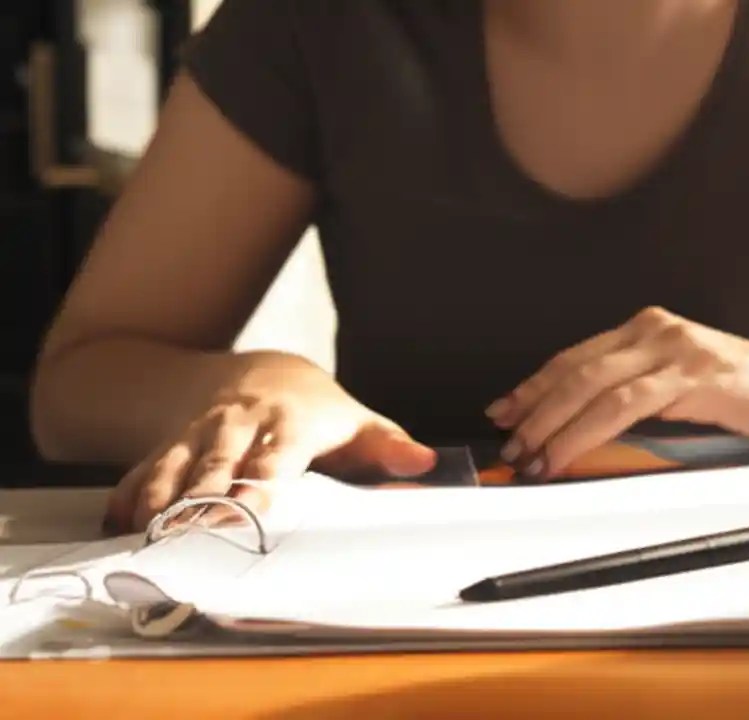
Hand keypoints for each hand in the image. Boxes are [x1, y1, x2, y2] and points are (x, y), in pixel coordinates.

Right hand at [105, 356, 435, 533]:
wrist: (258, 371)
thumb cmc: (314, 410)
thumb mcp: (355, 421)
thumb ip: (388, 445)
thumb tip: (426, 461)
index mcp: (287, 423)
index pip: (274, 456)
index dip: (259, 483)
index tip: (248, 511)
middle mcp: (237, 426)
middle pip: (216, 463)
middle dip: (201, 498)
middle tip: (190, 534)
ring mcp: (197, 435)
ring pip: (173, 465)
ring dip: (160, 500)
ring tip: (149, 536)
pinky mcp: (168, 445)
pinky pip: (142, 470)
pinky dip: (128, 496)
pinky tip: (117, 526)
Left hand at [485, 307, 748, 477]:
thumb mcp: (688, 393)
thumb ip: (645, 400)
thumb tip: (591, 433)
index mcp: (653, 329)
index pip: (577, 356)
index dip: (535, 385)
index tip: (505, 410)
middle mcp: (658, 330)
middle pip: (574, 368)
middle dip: (532, 407)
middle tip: (508, 441)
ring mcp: (676, 349)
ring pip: (592, 384)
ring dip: (552, 425)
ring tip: (529, 456)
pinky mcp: (695, 375)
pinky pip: (625, 404)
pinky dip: (586, 431)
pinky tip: (567, 452)